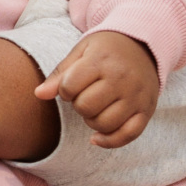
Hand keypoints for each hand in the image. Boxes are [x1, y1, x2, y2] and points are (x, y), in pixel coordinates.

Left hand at [34, 29, 160, 147]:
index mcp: (101, 61)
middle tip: (85, 95)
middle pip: (86, 107)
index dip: (64, 89)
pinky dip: (109, 141)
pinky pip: (127, 135)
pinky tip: (97, 138)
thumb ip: (60, 73)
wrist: (144, 44)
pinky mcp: (147, 110)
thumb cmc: (106, 49)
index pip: (69, 87)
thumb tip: (38, 95)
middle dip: (78, 105)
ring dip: (92, 121)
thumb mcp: (81, 51)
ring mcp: (136, 96)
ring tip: (95, 108)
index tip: (72, 83)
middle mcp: (121, 79)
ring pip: (104, 124)